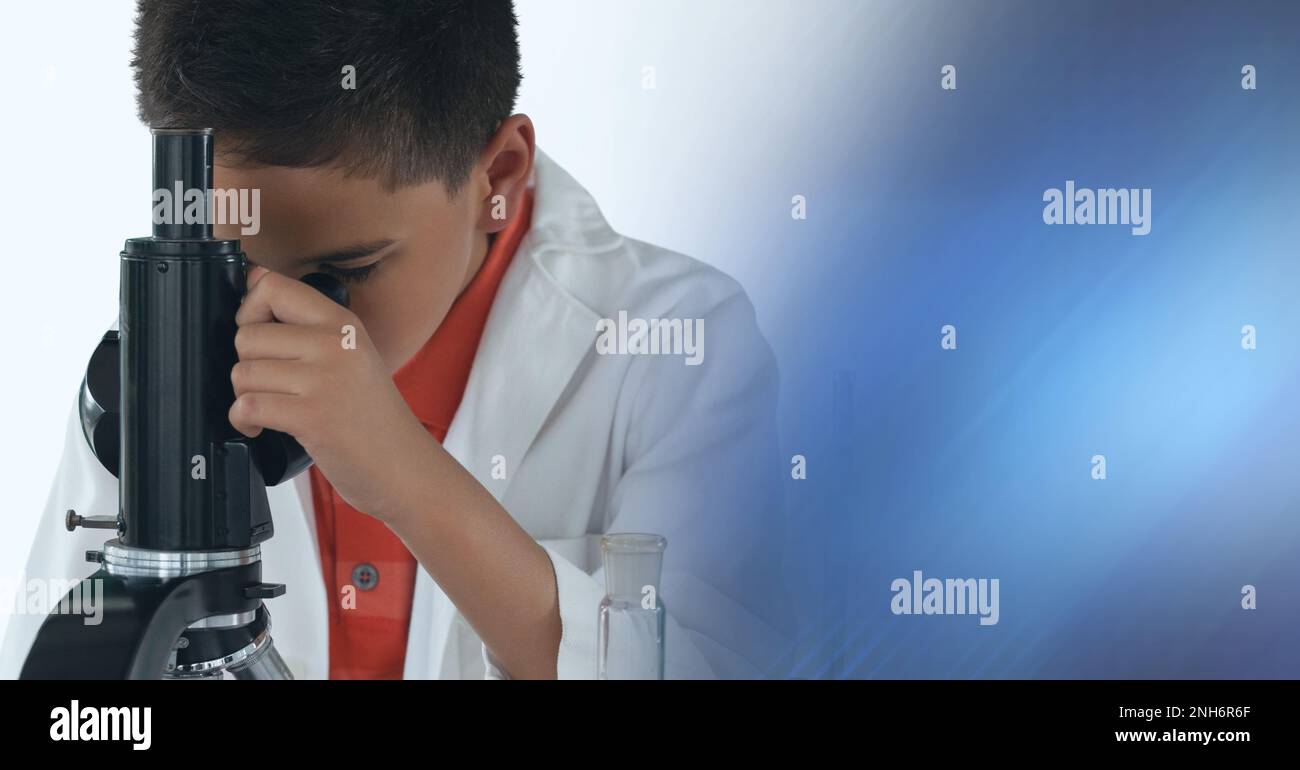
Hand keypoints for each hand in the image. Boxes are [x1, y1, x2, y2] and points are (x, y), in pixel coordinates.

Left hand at [229, 266, 436, 520]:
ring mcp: (324, 380)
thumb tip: (253, 281)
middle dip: (247, 365)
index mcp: (343, 323)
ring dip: (246, 396)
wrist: (404, 466)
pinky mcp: (311, 416)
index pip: (272, 287)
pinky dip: (244, 420)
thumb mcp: (352, 356)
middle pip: (247, 335)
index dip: (250, 310)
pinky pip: (248, 405)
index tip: (259, 335)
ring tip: (273, 408)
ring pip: (243, 372)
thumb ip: (308, 325)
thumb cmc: (374, 417)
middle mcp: (335, 344)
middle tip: (272, 385)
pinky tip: (262, 426)